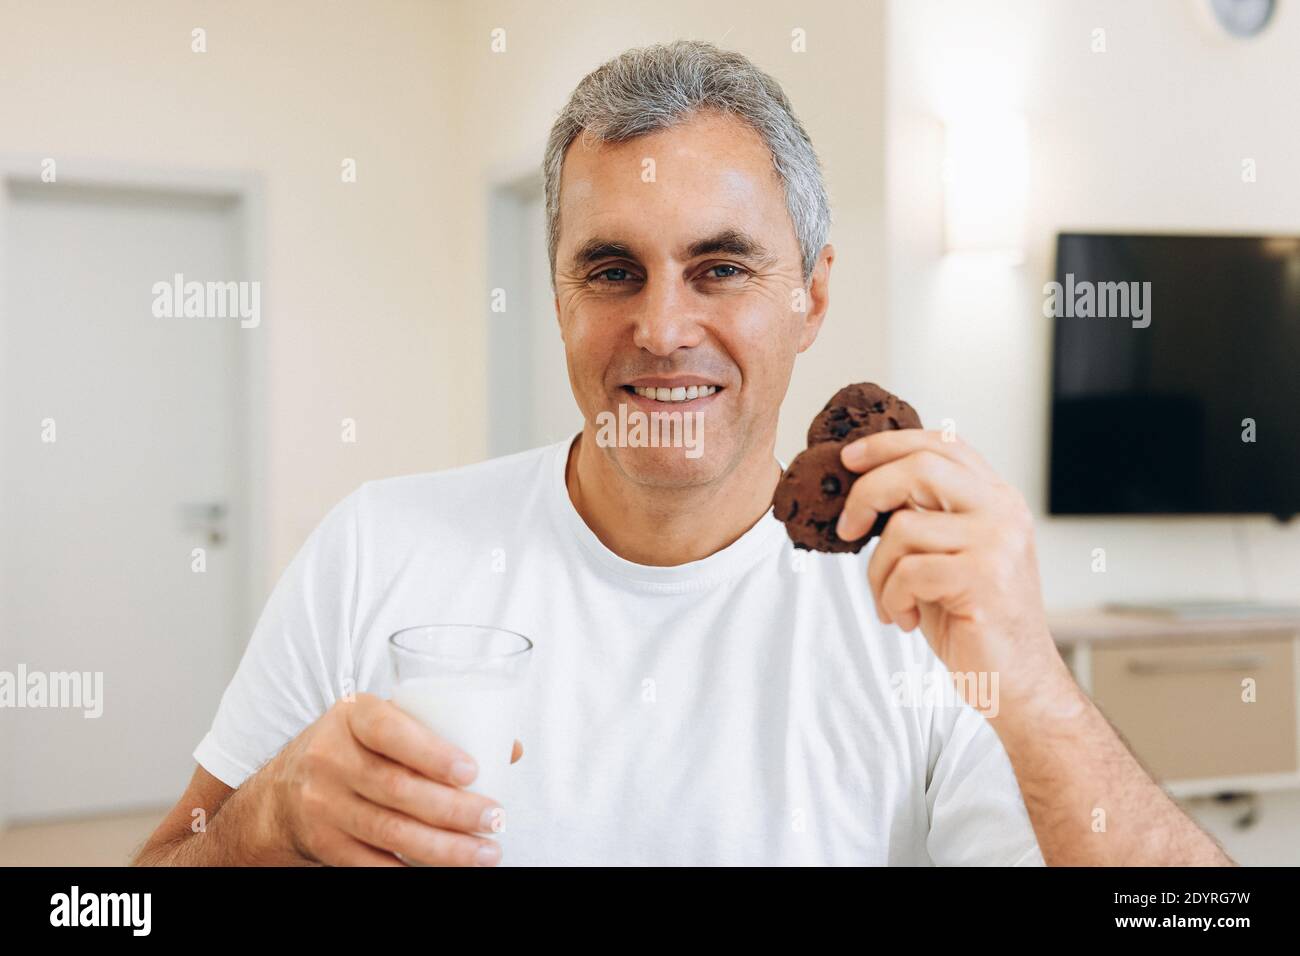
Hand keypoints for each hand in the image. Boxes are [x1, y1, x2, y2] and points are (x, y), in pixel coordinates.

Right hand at [263, 693, 522, 865]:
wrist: (283, 789)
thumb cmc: (355, 746)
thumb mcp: (383, 721)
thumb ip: (440, 727)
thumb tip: (509, 748)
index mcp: (351, 716)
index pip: (389, 730)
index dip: (431, 753)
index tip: (472, 771)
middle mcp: (330, 758)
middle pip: (397, 789)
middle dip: (453, 810)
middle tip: (495, 818)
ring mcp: (324, 803)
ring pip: (390, 831)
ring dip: (445, 849)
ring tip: (486, 853)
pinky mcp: (325, 842)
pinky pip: (373, 864)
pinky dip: (411, 871)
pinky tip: (446, 872)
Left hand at [836, 430, 1068, 709]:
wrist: (1013, 681)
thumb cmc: (972, 620)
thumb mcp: (944, 555)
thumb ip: (921, 516)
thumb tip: (862, 486)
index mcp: (996, 499)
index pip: (942, 444)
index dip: (889, 443)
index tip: (850, 458)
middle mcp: (1003, 511)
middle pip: (919, 467)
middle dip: (867, 493)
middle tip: (846, 528)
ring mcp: (998, 543)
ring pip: (903, 527)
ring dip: (878, 570)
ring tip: (890, 601)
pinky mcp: (984, 578)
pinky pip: (908, 572)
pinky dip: (891, 598)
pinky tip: (903, 618)